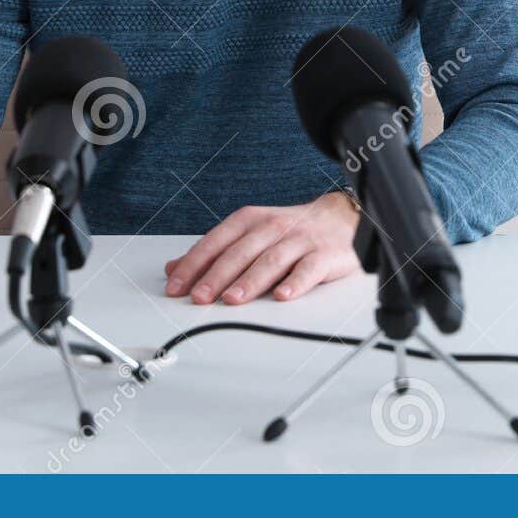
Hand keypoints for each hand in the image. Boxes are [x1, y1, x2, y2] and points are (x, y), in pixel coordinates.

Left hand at [163, 192, 360, 304]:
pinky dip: (296, 282)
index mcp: (250, 220)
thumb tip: (175, 267)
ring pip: (271, 260)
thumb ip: (214, 251)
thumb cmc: (292, 230)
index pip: (216, 241)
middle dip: (217, 275)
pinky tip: (283, 296)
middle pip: (240, 252)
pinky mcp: (325, 254)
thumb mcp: (249, 233)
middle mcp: (273, 227)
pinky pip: (309, 269)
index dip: (194, 263)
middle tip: (199, 297)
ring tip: (232, 299)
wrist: (342, 218)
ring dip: (250, 281)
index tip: (176, 286)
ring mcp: (299, 240)